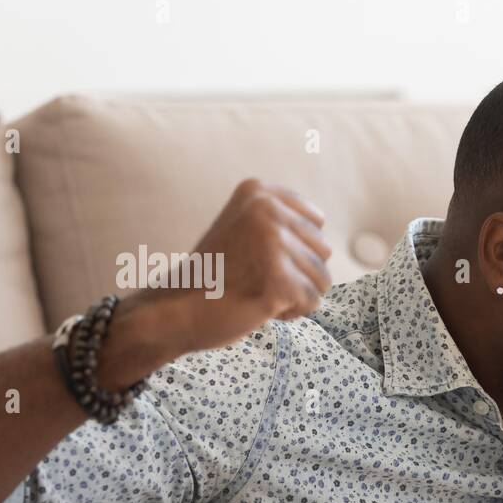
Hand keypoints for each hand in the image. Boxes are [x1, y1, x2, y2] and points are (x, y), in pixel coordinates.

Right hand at [150, 178, 332, 355]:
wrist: (176, 308)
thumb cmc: (215, 274)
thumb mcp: (247, 229)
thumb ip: (283, 223)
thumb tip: (327, 243)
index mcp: (259, 191)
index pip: (317, 222)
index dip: (297, 248)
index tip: (260, 255)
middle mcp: (267, 209)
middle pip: (323, 250)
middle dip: (299, 273)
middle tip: (256, 277)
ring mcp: (272, 242)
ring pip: (322, 279)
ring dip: (295, 294)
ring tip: (257, 289)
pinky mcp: (278, 277)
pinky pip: (312, 301)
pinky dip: (291, 311)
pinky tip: (260, 305)